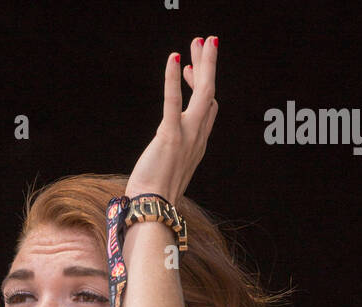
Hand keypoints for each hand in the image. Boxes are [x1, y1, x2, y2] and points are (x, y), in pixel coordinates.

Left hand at [124, 37, 218, 205]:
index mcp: (197, 147)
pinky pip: (174, 102)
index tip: (189, 70)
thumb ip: (170, 156)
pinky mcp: (170, 138)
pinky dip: (173, 80)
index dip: (200, 86)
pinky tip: (174, 59)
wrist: (152, 210)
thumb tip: (164, 152)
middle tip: (204, 42)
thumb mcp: (167, 172)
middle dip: (207, 67)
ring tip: (199, 41)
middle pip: (210, 95)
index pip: (207, 109)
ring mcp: (186, 138)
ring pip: (203, 93)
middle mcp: (197, 139)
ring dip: (203, 65)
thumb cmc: (153, 197)